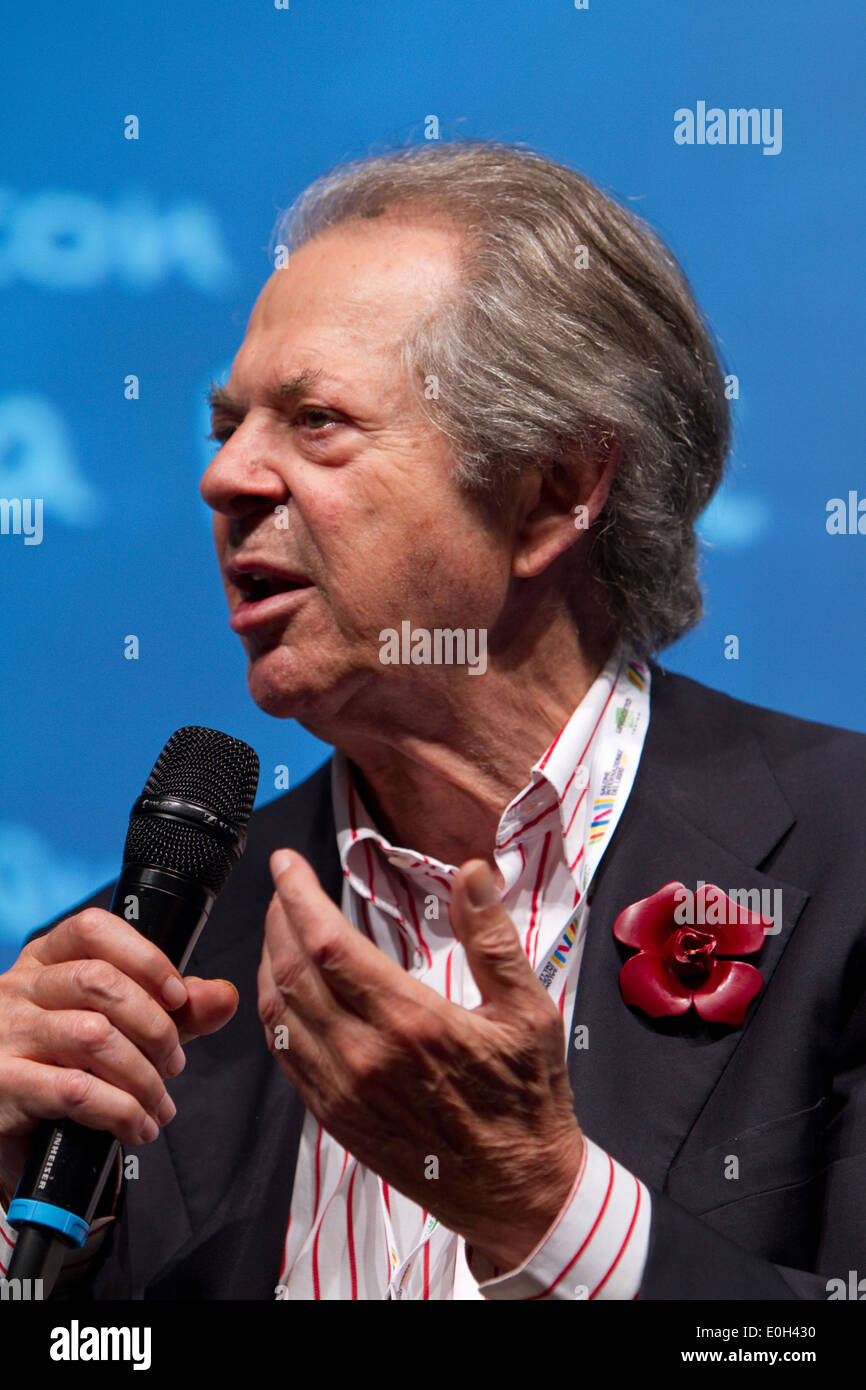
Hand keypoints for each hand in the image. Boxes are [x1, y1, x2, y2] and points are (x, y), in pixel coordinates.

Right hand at [0, 908, 238, 1203]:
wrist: (15, 1141)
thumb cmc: (67, 1072)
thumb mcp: (124, 1032)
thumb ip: (174, 1012)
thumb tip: (224, 995)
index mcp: (46, 961)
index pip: (94, 930)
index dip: (146, 958)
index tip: (179, 997)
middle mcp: (17, 989)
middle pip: (99, 981)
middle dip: (155, 1026)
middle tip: (174, 1064)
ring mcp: (5, 1036)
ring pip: (92, 1036)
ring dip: (143, 1076)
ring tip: (159, 1104)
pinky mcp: (2, 1086)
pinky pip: (75, 1090)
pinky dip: (121, 1111)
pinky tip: (136, 1127)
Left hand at [258, 849, 584, 1271]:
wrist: (519, 1192)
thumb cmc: (527, 1099)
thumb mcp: (529, 1011)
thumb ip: (492, 938)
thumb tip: (472, 873)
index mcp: (413, 1021)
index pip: (328, 943)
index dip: (298, 896)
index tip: (286, 864)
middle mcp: (366, 1055)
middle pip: (292, 970)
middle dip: (278, 917)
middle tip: (283, 885)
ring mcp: (343, 1090)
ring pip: (279, 1011)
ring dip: (269, 959)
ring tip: (280, 925)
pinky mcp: (334, 1117)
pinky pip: (285, 1053)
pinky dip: (274, 1009)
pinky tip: (284, 987)